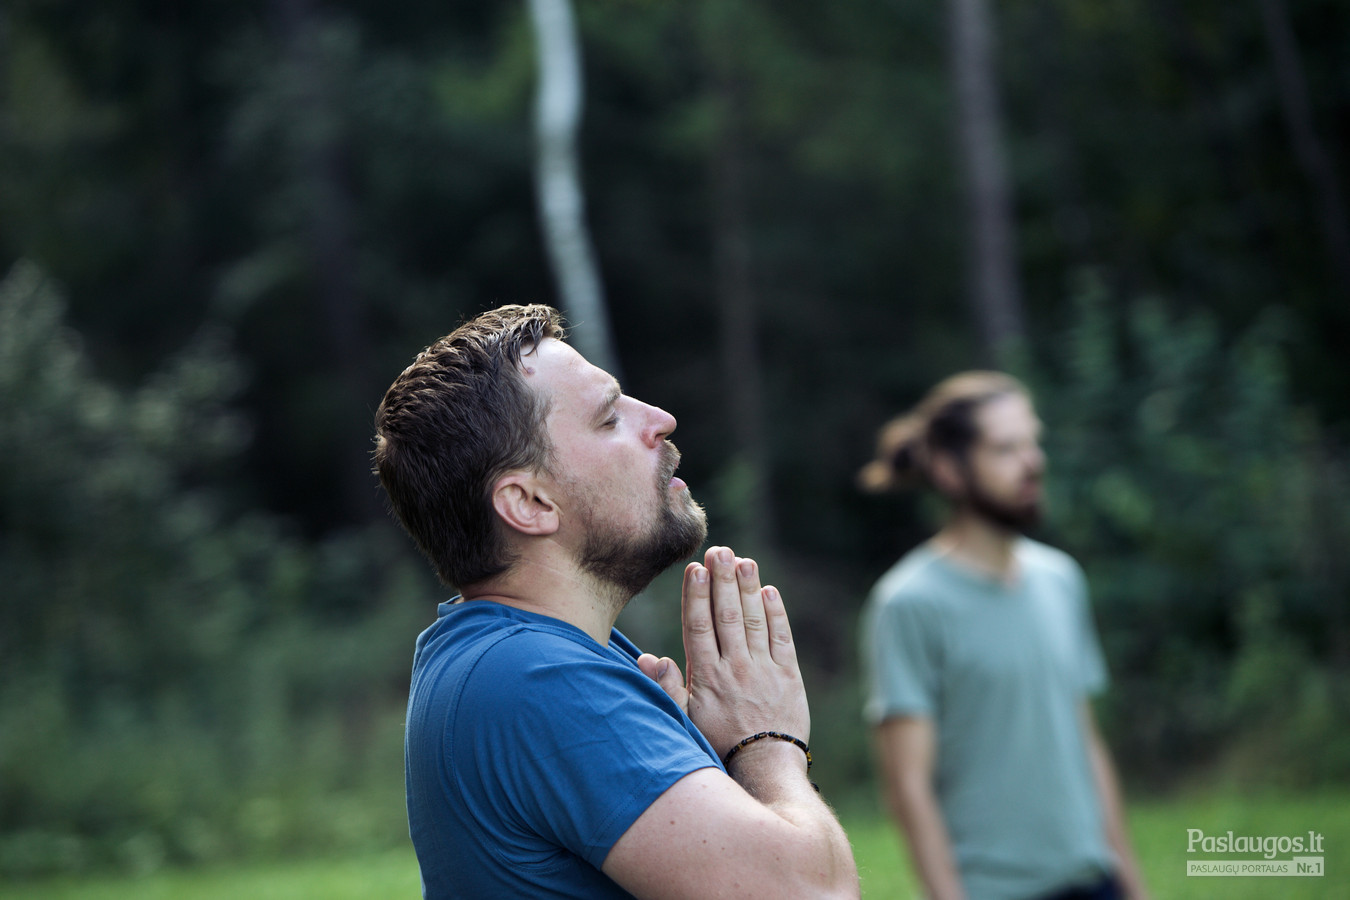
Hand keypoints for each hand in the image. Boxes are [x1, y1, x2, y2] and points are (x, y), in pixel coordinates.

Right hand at [675, 546, 809, 758]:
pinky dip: (775, 613)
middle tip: (719, 551)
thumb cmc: (718, 745)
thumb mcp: (684, 721)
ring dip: (748, 588)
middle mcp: (735, 667)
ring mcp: (764, 669)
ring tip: (743, 561)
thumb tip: (648, 658)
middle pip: (726, 615)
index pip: (699, 626)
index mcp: (707, 676)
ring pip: (753, 620)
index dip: (697, 595)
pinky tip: (769, 592)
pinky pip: (781, 638)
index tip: (695, 568)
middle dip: (722, 580)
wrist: (763, 769)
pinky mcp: (788, 676)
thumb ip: (666, 688)